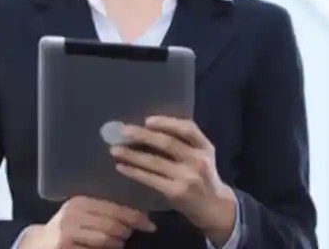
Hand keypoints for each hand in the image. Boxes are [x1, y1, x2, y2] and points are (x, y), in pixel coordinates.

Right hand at [22, 196, 155, 248]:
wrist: (39, 244)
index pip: (114, 208)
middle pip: (112, 224)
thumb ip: (104, 211)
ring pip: (105, 239)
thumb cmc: (67, 227)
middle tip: (129, 234)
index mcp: (80, 201)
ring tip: (118, 243)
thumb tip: (140, 214)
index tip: (150, 224)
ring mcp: (68, 232)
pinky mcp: (64, 246)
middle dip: (126, 231)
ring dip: (117, 244)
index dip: (135, 216)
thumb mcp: (81, 213)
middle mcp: (73, 214)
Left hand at [111, 117, 237, 245]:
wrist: (214, 207)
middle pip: (168, 143)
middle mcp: (198, 160)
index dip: (167, 122)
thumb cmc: (203, 177)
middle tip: (123, 131)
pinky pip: (150, 179)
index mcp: (205, 147)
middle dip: (143, 135)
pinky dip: (134, 172)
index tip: (147, 120)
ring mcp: (187, 177)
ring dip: (132, 154)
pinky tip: (121, 167)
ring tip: (115, 150)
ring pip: (155, 161)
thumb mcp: (202, 156)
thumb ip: (185, 144)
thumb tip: (148, 130)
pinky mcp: (176, 192)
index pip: (188, 128)